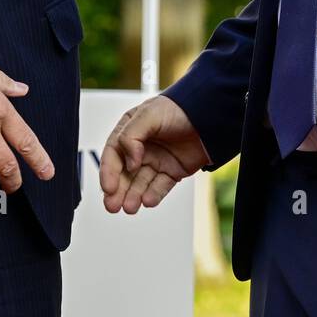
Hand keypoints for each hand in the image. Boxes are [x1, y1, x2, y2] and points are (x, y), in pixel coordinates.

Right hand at [99, 95, 211, 213]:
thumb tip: (129, 163)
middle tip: (113, 206)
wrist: (208, 115)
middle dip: (117, 191)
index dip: (108, 172)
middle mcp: (141, 148)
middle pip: (124, 173)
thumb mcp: (148, 115)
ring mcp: (157, 160)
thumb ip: (131, 136)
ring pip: (140, 183)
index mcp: (130, 131)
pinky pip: (160, 186)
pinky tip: (148, 200)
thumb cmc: (178, 109)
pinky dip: (153, 195)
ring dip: (133, 195)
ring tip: (130, 207)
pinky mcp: (172, 171)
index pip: (113, 154)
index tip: (108, 188)